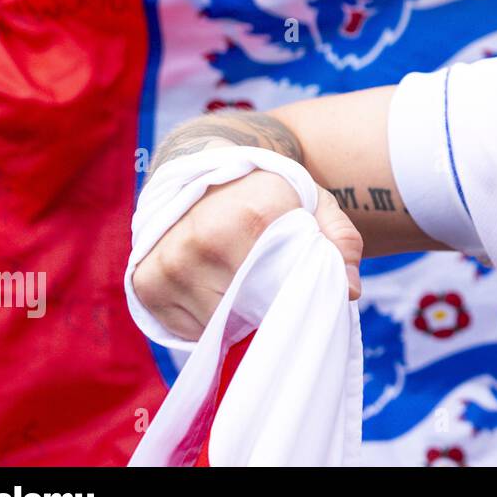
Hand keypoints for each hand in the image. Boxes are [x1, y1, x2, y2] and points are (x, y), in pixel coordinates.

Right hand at [132, 169, 363, 341]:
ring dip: (237, 320)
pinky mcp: (146, 284)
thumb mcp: (314, 203)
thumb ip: (340, 240)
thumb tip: (350, 290)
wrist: (204, 166)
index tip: (301, 294)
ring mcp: (171, 262)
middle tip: (273, 294)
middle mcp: (205, 236)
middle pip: (252, 310)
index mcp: (254, 214)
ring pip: (219, 325)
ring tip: (244, 290)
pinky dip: (208, 323)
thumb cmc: (266, 192)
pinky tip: (216, 293)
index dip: (296, 297)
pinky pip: (189, 330)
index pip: (285, 287)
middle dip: (268, 311)